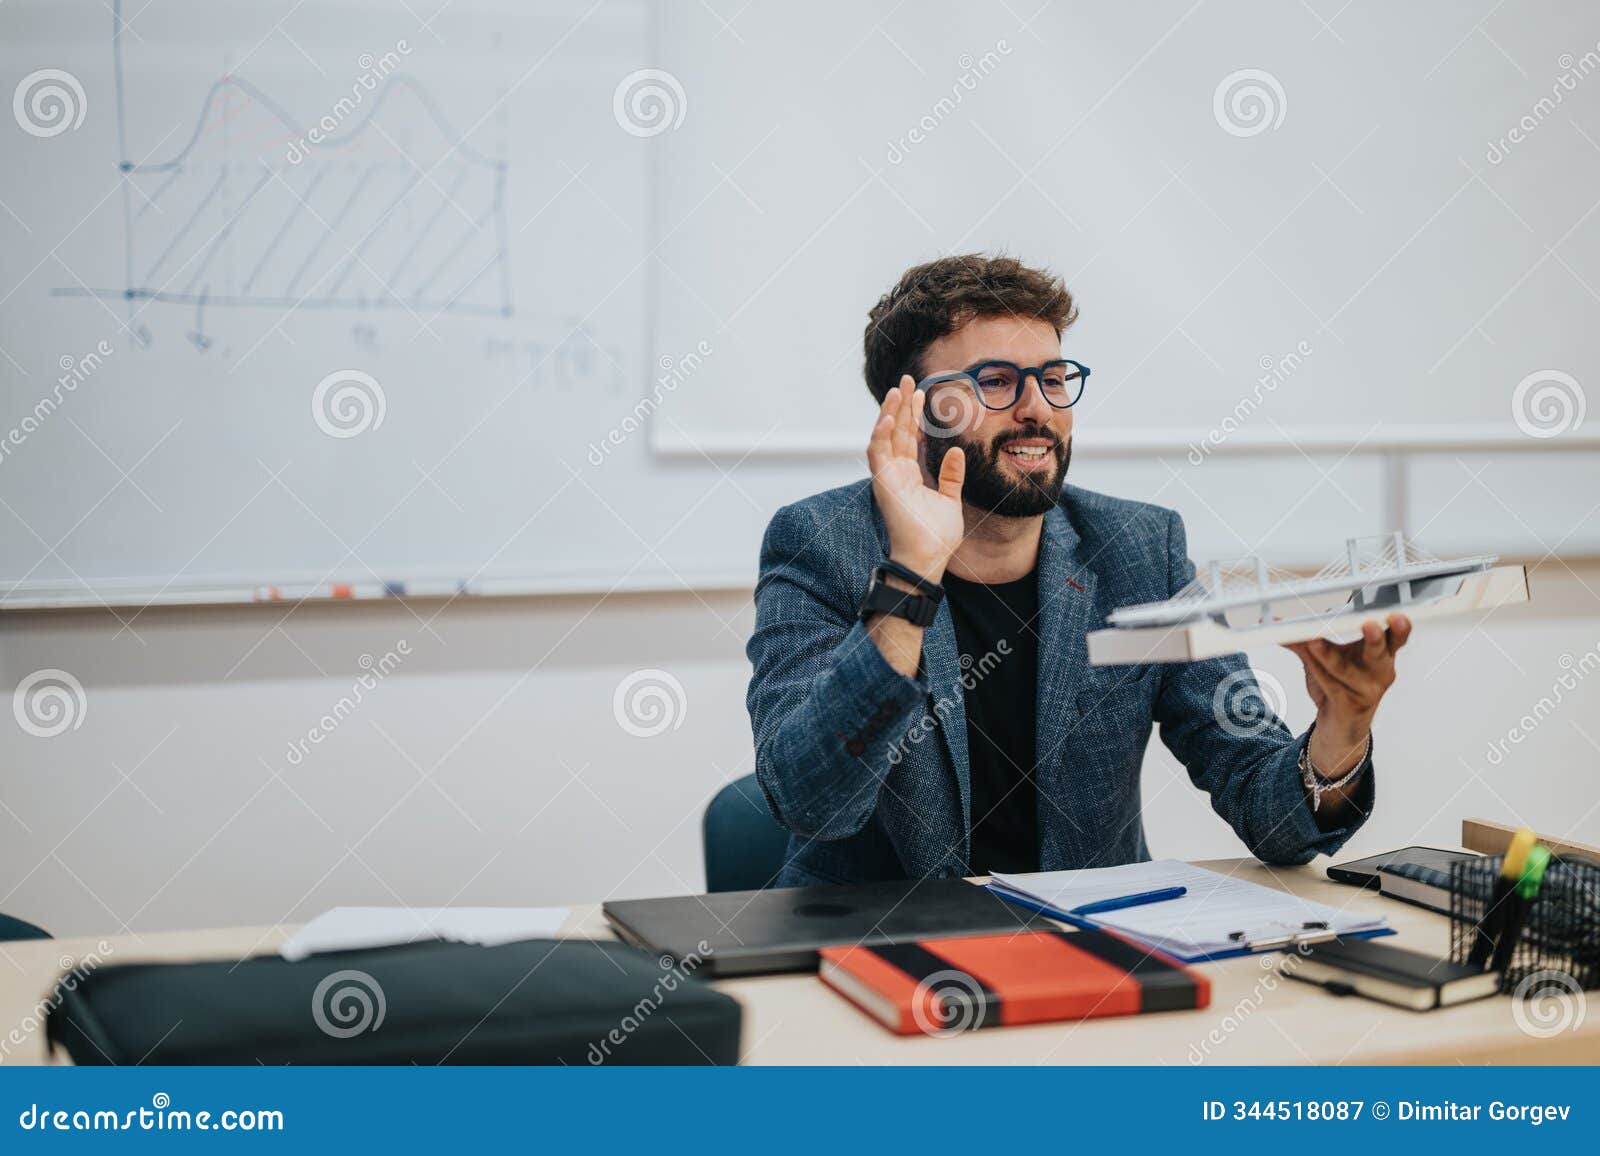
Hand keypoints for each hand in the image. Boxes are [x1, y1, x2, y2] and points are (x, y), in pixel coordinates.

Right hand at [867, 376, 964, 581]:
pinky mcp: (883, 483)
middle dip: (902, 404)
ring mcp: (887, 477)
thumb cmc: (937, 536)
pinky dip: (883, 433)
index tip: (921, 392)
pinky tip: (892, 416)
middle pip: (897, 431)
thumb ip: (951, 476)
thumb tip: (956, 451)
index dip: (914, 414)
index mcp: (909, 475)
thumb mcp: (950, 499)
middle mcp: (895, 473)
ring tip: (898, 389)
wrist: (929, 557)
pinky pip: (878, 452)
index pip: (910, 438)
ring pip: (885, 436)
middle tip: (908, 379)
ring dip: (891, 412)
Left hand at [1284, 613, 1411, 775]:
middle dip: (1375, 639)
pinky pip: (1329, 685)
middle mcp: (1379, 672)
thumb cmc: (1341, 684)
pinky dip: (1315, 670)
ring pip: (1344, 670)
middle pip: (1379, 653)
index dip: (1399, 628)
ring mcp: (1365, 691)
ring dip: (1328, 655)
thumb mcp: (1328, 658)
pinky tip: (1305, 657)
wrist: (1341, 724)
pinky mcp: (1348, 705)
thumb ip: (1306, 639)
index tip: (1397, 615)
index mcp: (1382, 655)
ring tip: (1314, 641)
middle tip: (1369, 625)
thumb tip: (1276, 622)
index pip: (1396, 639)